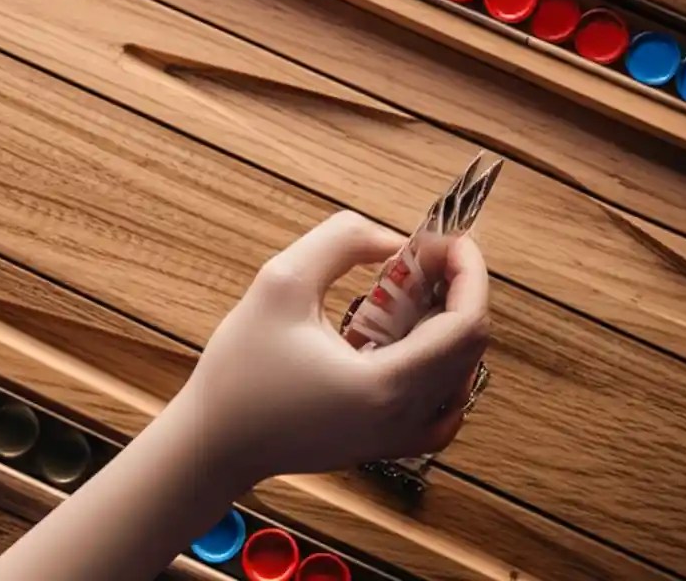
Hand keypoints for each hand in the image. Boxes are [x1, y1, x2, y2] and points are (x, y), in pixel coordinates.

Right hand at [175, 211, 489, 483]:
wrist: (213, 445)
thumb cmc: (239, 371)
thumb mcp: (281, 283)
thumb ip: (343, 242)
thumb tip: (396, 242)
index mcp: (387, 386)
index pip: (467, 324)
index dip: (468, 272)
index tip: (444, 240)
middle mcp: (406, 419)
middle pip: (471, 345)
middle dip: (457, 289)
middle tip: (421, 259)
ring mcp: (401, 439)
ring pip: (462, 373)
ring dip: (448, 323)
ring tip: (407, 294)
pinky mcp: (390, 446)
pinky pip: (444, 406)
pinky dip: (442, 368)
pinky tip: (408, 342)